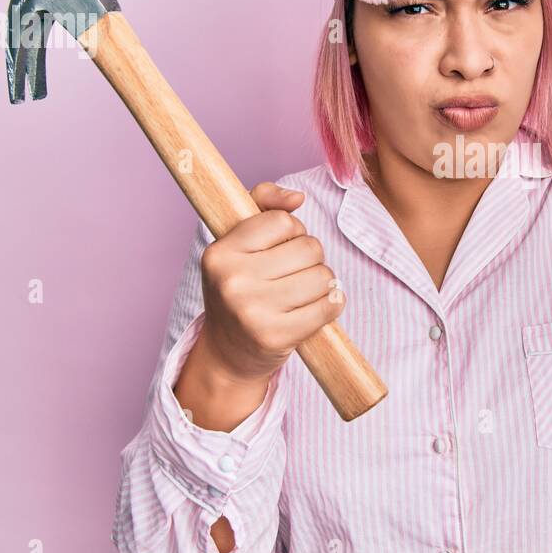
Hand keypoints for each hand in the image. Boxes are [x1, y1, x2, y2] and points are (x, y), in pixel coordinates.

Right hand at [198, 182, 345, 382]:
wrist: (228, 353)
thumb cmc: (240, 288)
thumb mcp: (238, 243)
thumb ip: (264, 203)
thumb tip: (297, 198)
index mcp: (220, 252)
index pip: (283, 221)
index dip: (292, 233)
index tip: (280, 250)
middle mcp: (232, 280)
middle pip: (309, 247)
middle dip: (310, 259)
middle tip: (291, 276)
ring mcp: (252, 311)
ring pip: (323, 276)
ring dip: (322, 283)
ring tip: (300, 294)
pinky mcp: (276, 336)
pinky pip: (329, 306)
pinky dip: (331, 305)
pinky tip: (315, 310)